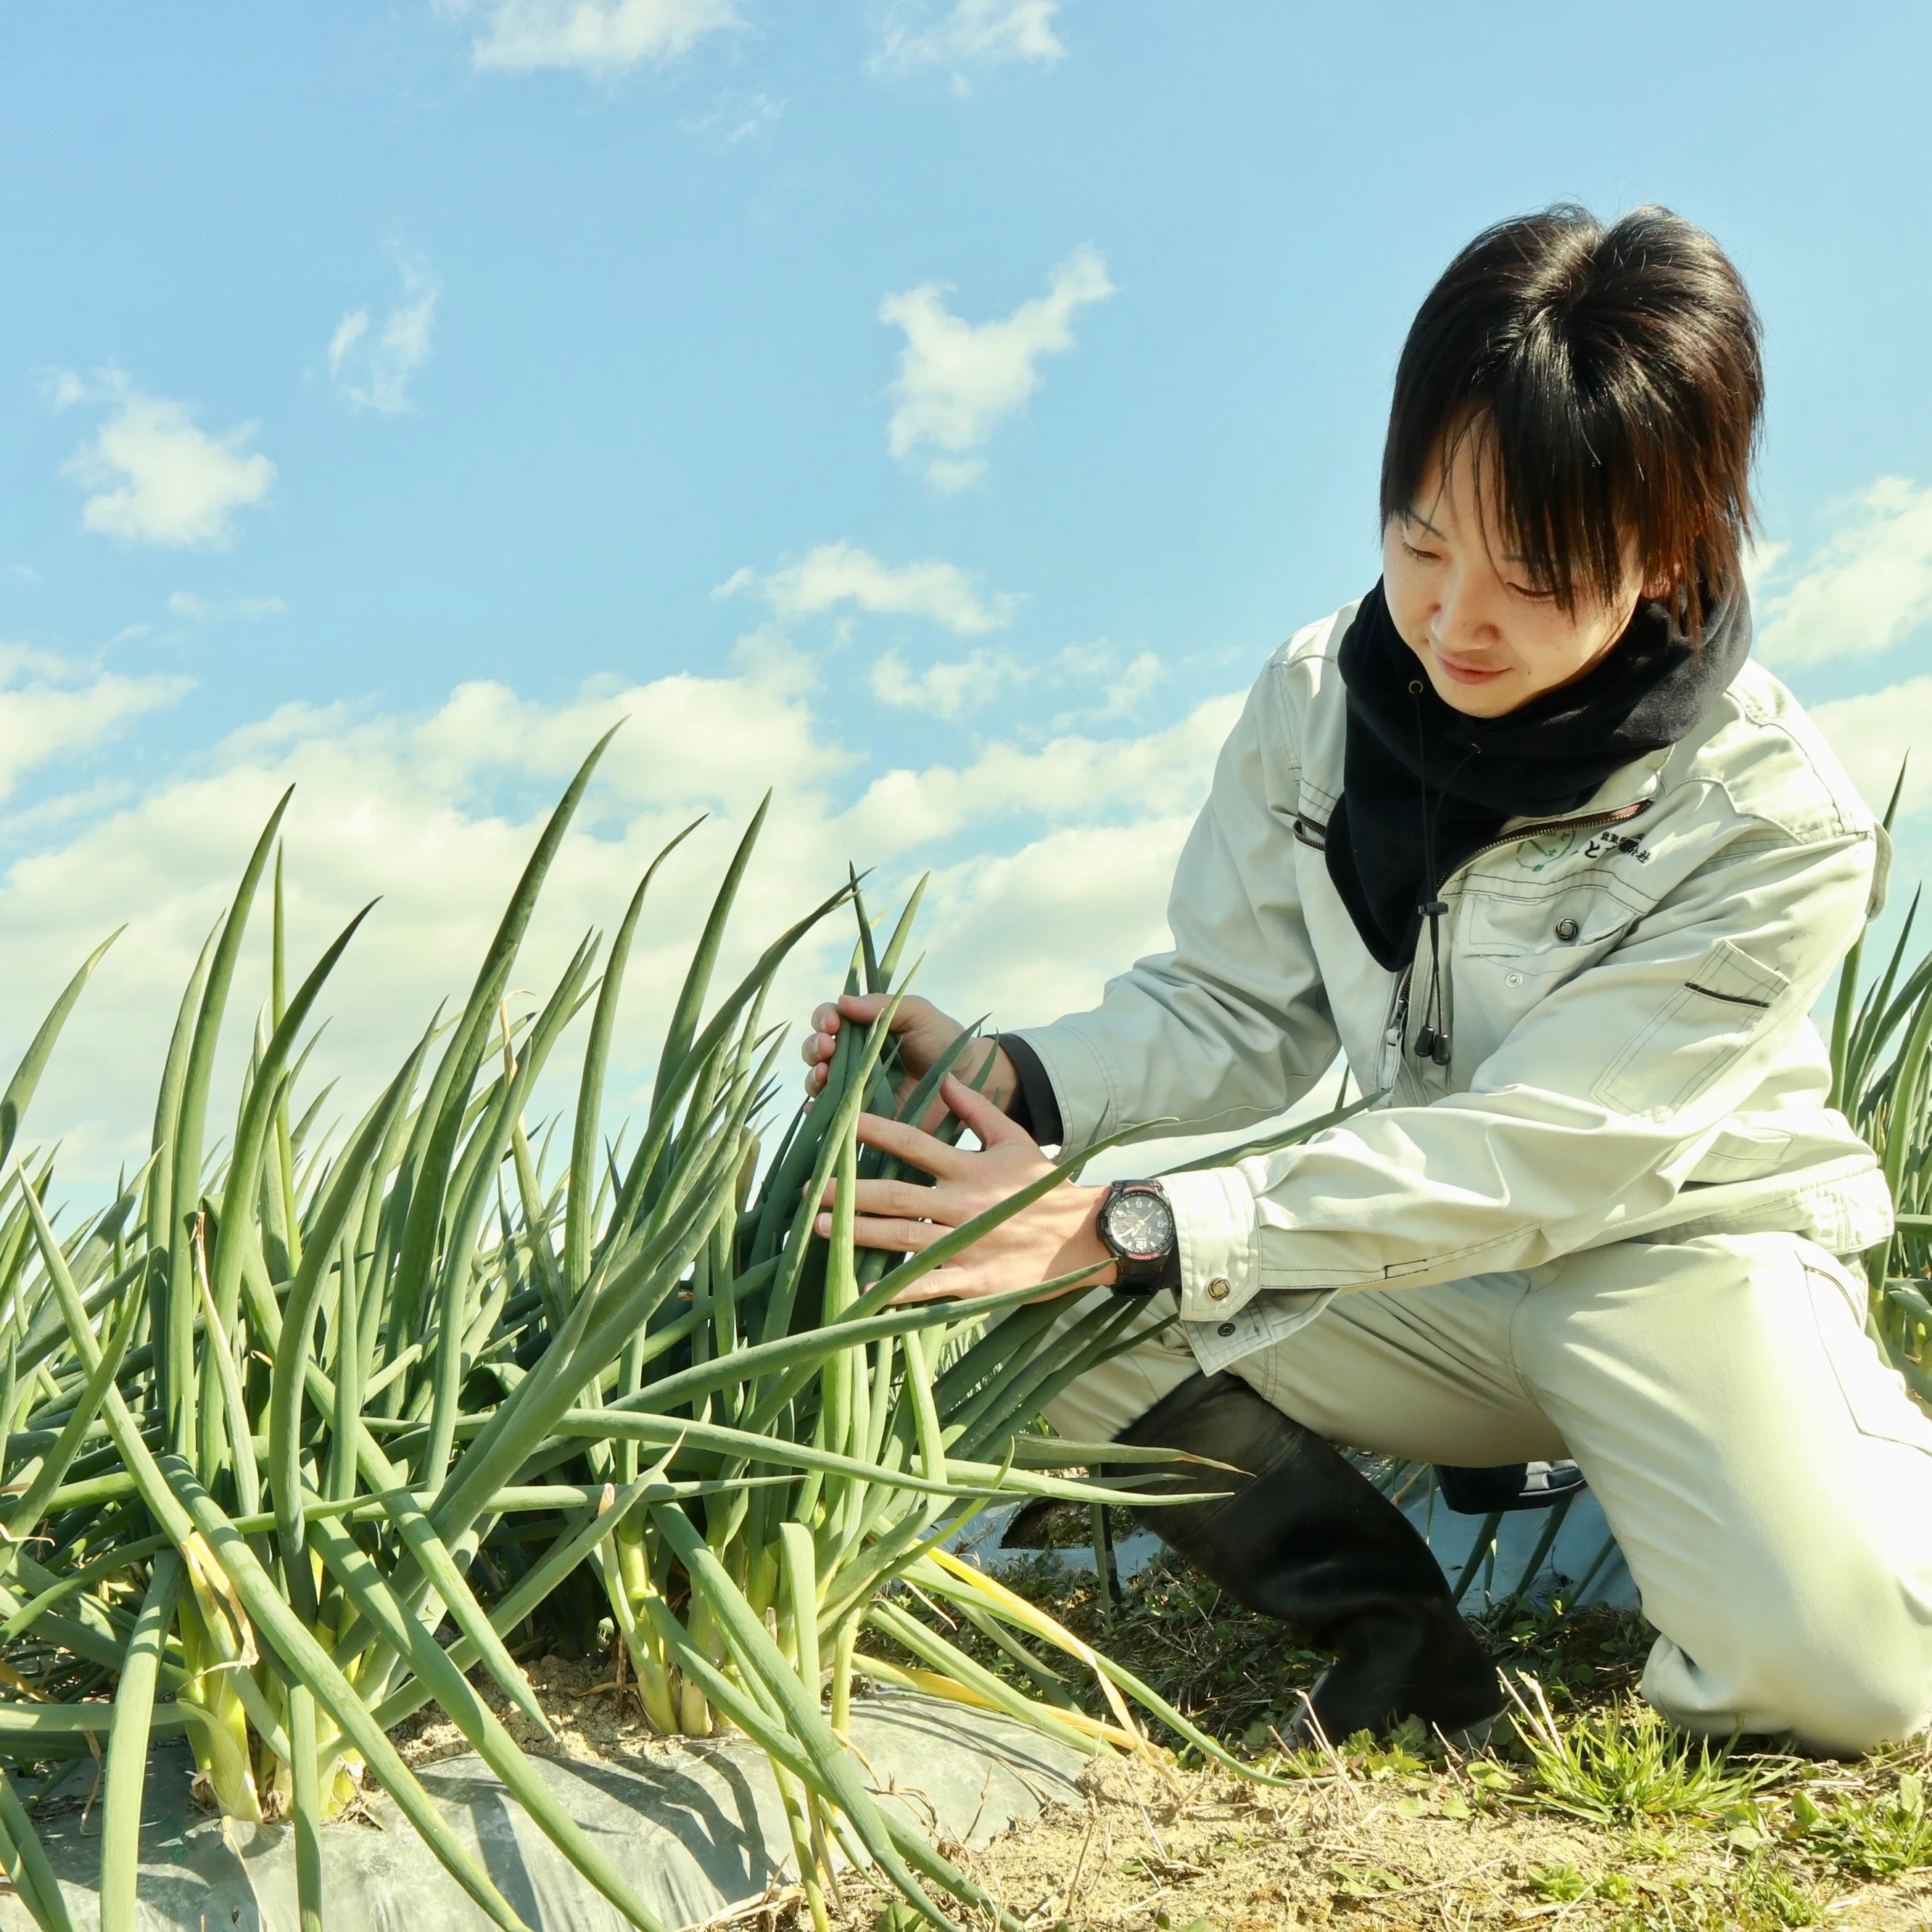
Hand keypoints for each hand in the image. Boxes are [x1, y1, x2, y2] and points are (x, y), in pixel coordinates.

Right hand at [800, 992, 1018, 1128]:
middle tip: (827, 1049)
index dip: (824, 1019)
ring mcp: (856, 1087)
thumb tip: (842, 1001)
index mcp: (863, 1027)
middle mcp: (853, 1056)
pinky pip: (834, 1115)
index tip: (833, 1023)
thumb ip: (883, 1005)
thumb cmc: (943, 1039)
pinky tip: (816, 1109)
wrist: (969, 1078)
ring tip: (824, 1077)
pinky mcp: (864, 1116)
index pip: (830, 1018)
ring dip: (814, 1077)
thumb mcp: (917, 1013)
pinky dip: (818, 1113)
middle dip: (814, 1047)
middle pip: (817, 1050)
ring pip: (819, 1082)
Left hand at [816, 1075, 1111, 1304]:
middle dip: (848, 1193)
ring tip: (818, 1228)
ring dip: (858, 1234)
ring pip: (903, 1239)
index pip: (914, 1144)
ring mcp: (968, 1246)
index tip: (840, 1123)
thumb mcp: (1016, 1141)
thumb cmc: (1045, 1188)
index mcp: (971, 1168)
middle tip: (808, 1189)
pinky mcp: (975, 1282)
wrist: (1086, 1238)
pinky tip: (861, 1288)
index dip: (876, 1132)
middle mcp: (964, 1205)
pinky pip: (928, 1287)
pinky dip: (895, 1289)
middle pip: (897, 1196)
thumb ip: (979, 1110)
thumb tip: (946, 1079)